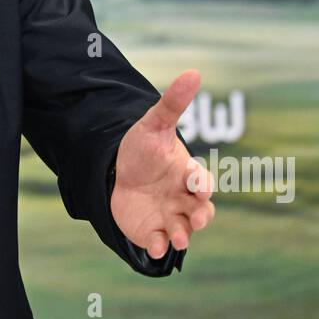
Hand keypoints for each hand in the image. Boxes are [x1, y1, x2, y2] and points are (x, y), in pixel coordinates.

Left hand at [109, 69, 215, 259]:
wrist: (116, 172)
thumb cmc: (143, 149)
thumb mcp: (154, 124)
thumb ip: (173, 103)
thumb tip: (193, 72)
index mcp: (188, 174)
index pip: (202, 181)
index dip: (201, 183)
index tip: (197, 184)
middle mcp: (183, 199)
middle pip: (202, 212)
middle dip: (201, 217)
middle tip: (196, 219)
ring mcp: (169, 218)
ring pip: (184, 231)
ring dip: (183, 236)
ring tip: (177, 239)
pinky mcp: (153, 232)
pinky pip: (160, 243)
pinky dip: (160, 247)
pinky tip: (155, 247)